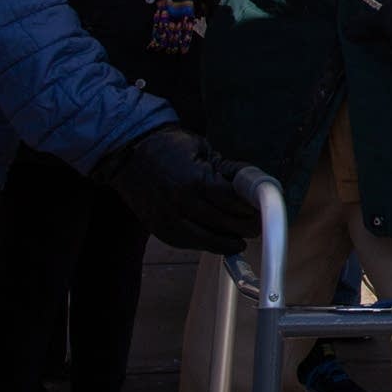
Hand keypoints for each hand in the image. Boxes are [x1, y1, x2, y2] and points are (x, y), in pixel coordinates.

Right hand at [91, 125, 258, 253]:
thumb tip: (254, 184)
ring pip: (208, 239)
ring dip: (230, 240)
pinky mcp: (160, 230)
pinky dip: (209, 244)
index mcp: (195, 180)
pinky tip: (223, 241)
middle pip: (224, 223)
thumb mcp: (203, 150)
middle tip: (259, 226)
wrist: (128, 155)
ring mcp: (168, 220)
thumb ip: (227, 170)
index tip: (263, 210)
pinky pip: (190, 244)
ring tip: (244, 238)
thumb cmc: (171, 148)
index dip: (251, 208)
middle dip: (246, 226)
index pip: (233, 202)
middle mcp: (181, 203)